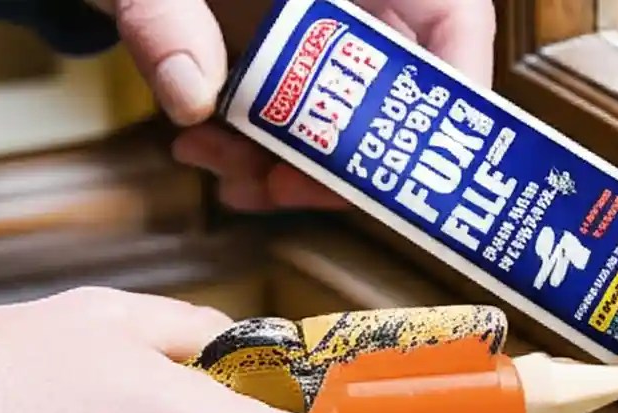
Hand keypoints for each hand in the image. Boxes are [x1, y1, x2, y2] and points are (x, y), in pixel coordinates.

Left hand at [88, 0, 495, 210]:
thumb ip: (165, 16)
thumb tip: (193, 95)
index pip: (453, 18)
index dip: (449, 95)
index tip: (404, 158)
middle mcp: (357, 0)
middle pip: (397, 89)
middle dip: (340, 156)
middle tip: (284, 188)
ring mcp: (320, 31)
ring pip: (344, 117)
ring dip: (286, 165)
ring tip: (220, 166)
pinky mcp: (283, 60)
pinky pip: (296, 121)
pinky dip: (256, 153)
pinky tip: (207, 151)